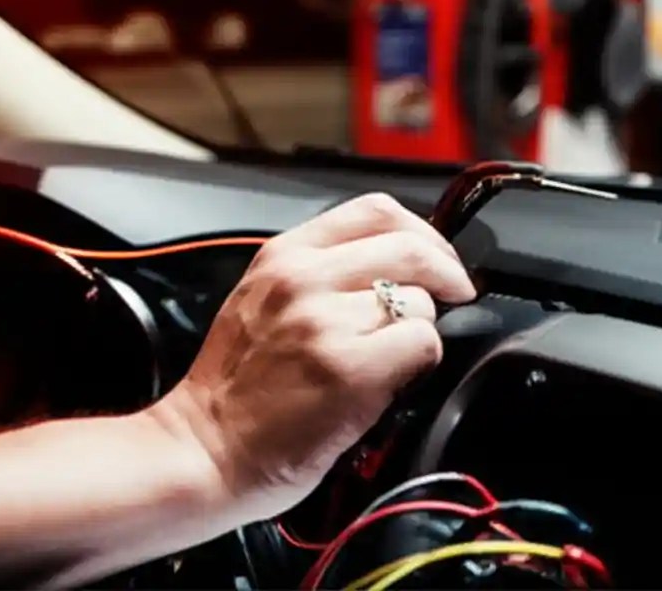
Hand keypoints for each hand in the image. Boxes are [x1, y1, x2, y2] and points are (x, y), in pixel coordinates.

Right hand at [150, 193, 476, 519]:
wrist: (203, 451)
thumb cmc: (236, 388)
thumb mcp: (265, 300)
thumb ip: (323, 273)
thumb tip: (398, 267)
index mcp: (284, 255)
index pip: (376, 210)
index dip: (424, 232)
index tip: (439, 258)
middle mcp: (303, 279)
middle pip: (411, 248)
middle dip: (448, 273)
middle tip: (457, 296)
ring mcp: (326, 323)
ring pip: (420, 303)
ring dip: (420, 330)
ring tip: (391, 358)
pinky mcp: (350, 369)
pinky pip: (422, 345)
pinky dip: (421, 363)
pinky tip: (392, 381)